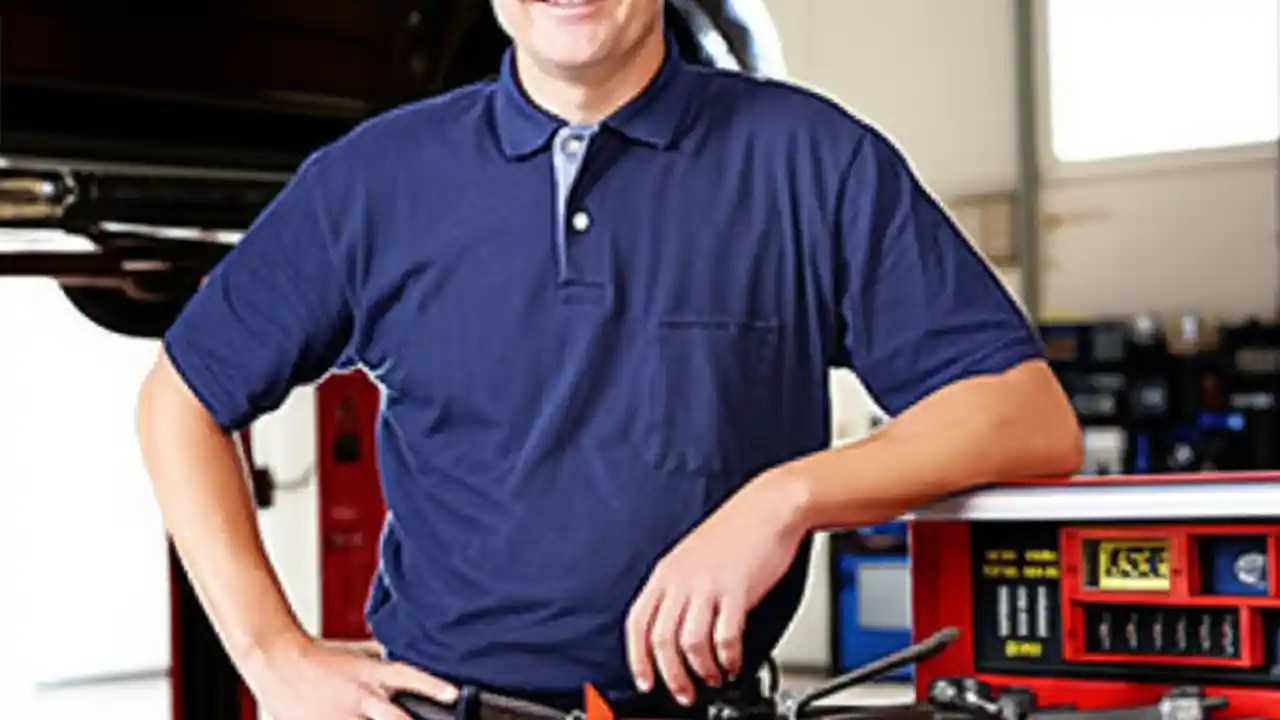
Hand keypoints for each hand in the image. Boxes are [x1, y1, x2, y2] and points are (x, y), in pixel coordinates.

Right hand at [240, 632, 457, 719]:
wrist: (277, 660)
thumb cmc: (320, 656)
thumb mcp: (358, 654)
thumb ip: (384, 660)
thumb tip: (409, 657)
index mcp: (370, 675)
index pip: (408, 676)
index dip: (432, 686)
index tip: (452, 694)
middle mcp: (360, 698)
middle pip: (395, 719)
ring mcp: (342, 718)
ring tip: (377, 719)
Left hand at [625, 472, 810, 705]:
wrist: (768, 507)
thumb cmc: (735, 531)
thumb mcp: (691, 557)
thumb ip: (679, 589)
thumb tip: (674, 629)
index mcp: (666, 573)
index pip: (637, 623)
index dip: (637, 658)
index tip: (644, 682)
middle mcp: (681, 580)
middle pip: (661, 640)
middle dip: (670, 676)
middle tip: (684, 693)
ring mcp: (707, 585)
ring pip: (690, 644)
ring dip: (701, 670)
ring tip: (713, 678)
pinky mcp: (736, 590)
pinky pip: (725, 637)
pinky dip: (727, 658)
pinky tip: (733, 662)